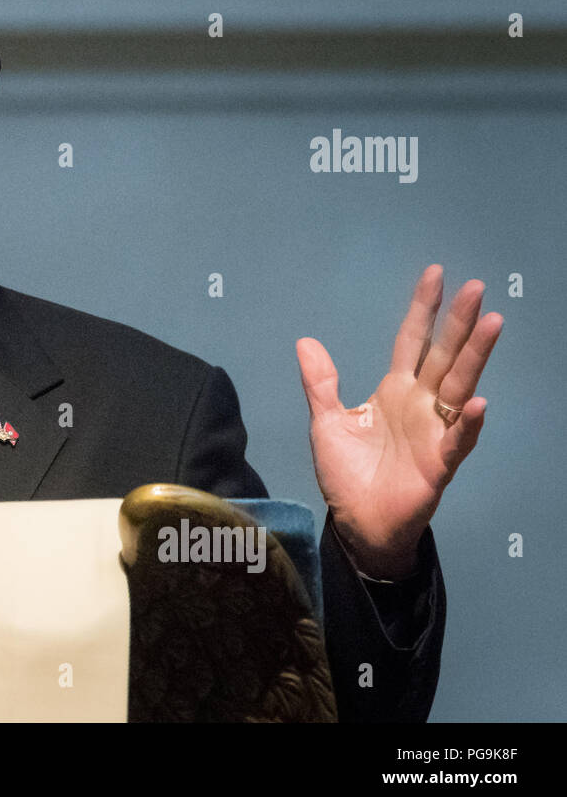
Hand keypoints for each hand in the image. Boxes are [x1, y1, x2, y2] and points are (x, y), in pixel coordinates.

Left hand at [296, 265, 501, 577]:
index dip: (423, 309)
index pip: (412, 341)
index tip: (436, 274)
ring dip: (475, 357)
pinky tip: (478, 402)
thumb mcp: (327, 422)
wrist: (356, 522)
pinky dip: (469, 423)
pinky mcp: (440, 463)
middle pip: (443, 355)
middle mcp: (421, 404)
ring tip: (492, 323)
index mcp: (395, 391)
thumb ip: (321, 383)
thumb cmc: (348, 473)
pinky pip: (458, 440)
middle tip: (477, 287)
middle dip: (459, 323)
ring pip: (460, 387)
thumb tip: (305, 341)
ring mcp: (435, 431)